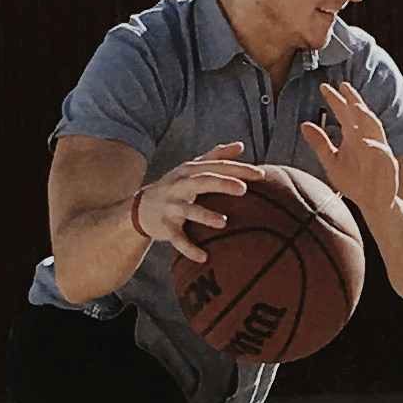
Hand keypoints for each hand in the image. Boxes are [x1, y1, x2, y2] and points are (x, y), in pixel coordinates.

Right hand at [132, 144, 249, 255]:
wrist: (142, 208)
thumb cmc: (176, 187)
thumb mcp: (191, 169)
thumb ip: (215, 156)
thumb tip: (240, 145)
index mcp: (190, 171)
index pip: (216, 167)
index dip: (238, 170)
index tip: (261, 175)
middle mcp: (180, 185)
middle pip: (202, 181)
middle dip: (222, 184)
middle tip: (244, 190)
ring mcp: (171, 206)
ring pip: (188, 210)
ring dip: (205, 216)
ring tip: (223, 223)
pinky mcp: (165, 226)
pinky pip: (177, 238)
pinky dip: (189, 248)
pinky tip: (203, 257)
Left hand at [299, 79, 399, 217]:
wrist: (371, 202)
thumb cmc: (353, 181)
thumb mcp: (331, 161)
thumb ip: (320, 143)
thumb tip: (304, 124)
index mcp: (352, 135)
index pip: (343, 113)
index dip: (335, 99)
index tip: (323, 87)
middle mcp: (366, 137)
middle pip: (360, 114)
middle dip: (353, 100)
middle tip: (343, 85)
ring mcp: (378, 148)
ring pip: (374, 128)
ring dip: (366, 117)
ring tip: (356, 106)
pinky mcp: (387, 163)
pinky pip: (382, 152)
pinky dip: (375, 146)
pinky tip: (366, 143)